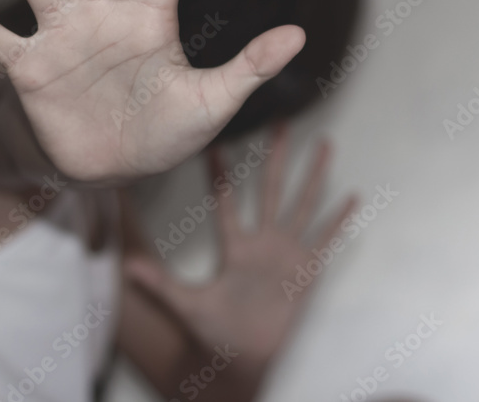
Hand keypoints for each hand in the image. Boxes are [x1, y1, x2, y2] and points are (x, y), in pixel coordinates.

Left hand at [124, 123, 357, 382]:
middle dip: (276, 156)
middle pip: (271, 188)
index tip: (215, 143)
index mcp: (234, 246)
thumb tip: (126, 266)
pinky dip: (340, 219)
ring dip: (314, 175)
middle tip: (280, 122)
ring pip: (304, 203)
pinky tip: (352, 196)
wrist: (247, 356)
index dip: (220, 173)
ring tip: (324, 145)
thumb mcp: (186, 304)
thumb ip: (159, 283)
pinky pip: (327, 238)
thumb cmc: (216, 332)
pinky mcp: (308, 269)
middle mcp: (263, 241)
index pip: (227, 200)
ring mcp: (288, 252)